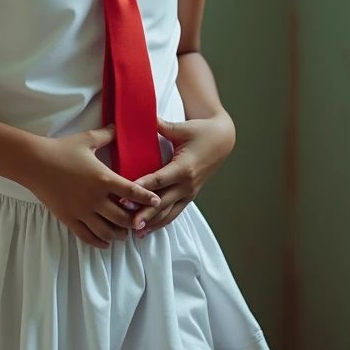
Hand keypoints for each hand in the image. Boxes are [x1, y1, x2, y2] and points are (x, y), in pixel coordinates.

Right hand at [23, 125, 161, 248]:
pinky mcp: (68, 219)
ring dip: (119, 234)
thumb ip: (107, 135)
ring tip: (124, 233)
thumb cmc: (61, 148)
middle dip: (135, 220)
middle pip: (123, 217)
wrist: (33, 162)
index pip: (132, 191)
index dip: (148, 198)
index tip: (157, 201)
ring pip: (107, 231)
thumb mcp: (87, 139)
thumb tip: (120, 124)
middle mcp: (95, 198)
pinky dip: (99, 242)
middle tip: (140, 220)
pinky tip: (105, 242)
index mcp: (103, 178)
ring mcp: (81, 211)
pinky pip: (87, 236)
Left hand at [128, 113, 235, 235]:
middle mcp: (187, 184)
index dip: (143, 187)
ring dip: (152, 222)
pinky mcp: (189, 196)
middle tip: (127, 220)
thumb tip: (141, 118)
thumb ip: (160, 126)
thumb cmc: (200, 132)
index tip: (127, 194)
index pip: (160, 180)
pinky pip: (174, 213)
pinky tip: (147, 230)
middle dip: (145, 212)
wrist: (222, 140)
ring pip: (169, 212)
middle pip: (163, 201)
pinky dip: (160, 222)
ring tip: (135, 231)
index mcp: (184, 167)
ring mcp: (189, 192)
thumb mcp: (181, 128)